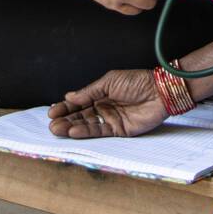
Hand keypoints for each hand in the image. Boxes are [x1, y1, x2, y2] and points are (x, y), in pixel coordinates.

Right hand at [48, 69, 166, 137]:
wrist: (160, 91)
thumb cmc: (138, 81)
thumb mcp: (109, 81)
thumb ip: (89, 91)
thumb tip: (69, 96)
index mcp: (101, 94)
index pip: (79, 102)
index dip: (65, 107)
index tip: (52, 111)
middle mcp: (104, 107)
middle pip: (81, 115)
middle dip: (66, 120)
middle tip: (52, 124)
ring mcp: (111, 119)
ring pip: (87, 125)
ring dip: (72, 127)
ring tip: (58, 129)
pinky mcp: (119, 130)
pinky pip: (99, 132)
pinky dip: (86, 132)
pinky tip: (74, 131)